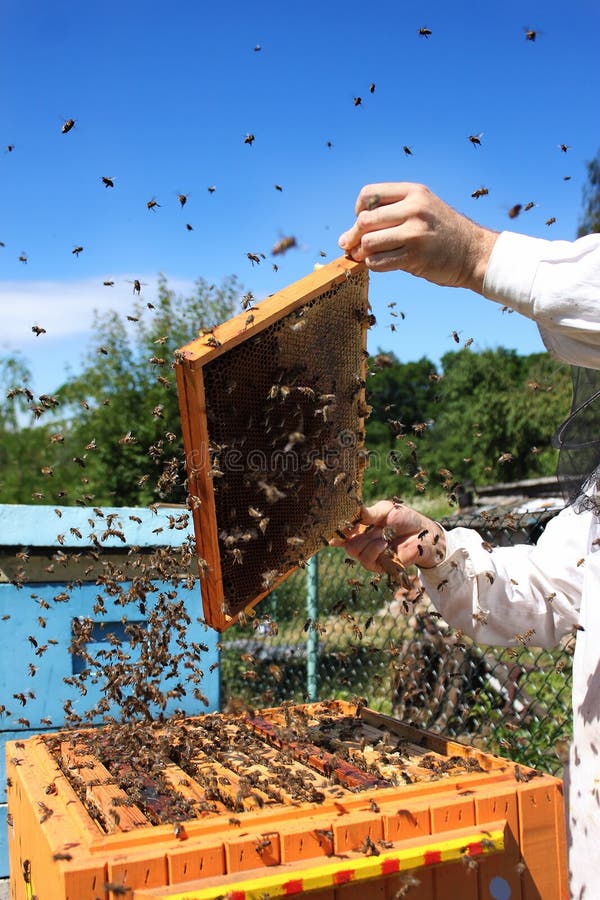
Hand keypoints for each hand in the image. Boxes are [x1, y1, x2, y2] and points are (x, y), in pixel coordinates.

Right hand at [333, 499, 445, 571]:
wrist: (424, 534)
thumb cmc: (405, 519)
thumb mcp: (386, 510)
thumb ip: (369, 513)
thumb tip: (353, 511)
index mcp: (361, 528)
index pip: (342, 531)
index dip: (335, 529)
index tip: (332, 524)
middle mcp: (363, 542)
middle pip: (345, 542)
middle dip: (351, 534)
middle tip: (361, 527)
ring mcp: (370, 554)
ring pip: (354, 551)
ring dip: (366, 542)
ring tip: (381, 535)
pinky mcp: (379, 565)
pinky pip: (367, 561)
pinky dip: (374, 550)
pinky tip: (383, 543)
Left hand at [338, 182, 497, 292]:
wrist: (474, 253)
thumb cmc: (442, 233)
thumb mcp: (423, 209)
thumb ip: (391, 214)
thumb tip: (347, 236)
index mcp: (414, 192)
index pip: (369, 195)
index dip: (358, 210)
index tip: (364, 223)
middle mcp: (414, 209)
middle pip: (365, 220)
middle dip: (354, 236)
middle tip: (352, 246)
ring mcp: (415, 233)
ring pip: (369, 242)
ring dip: (363, 253)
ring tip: (366, 256)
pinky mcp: (415, 257)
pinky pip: (378, 262)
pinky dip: (373, 265)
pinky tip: (380, 264)